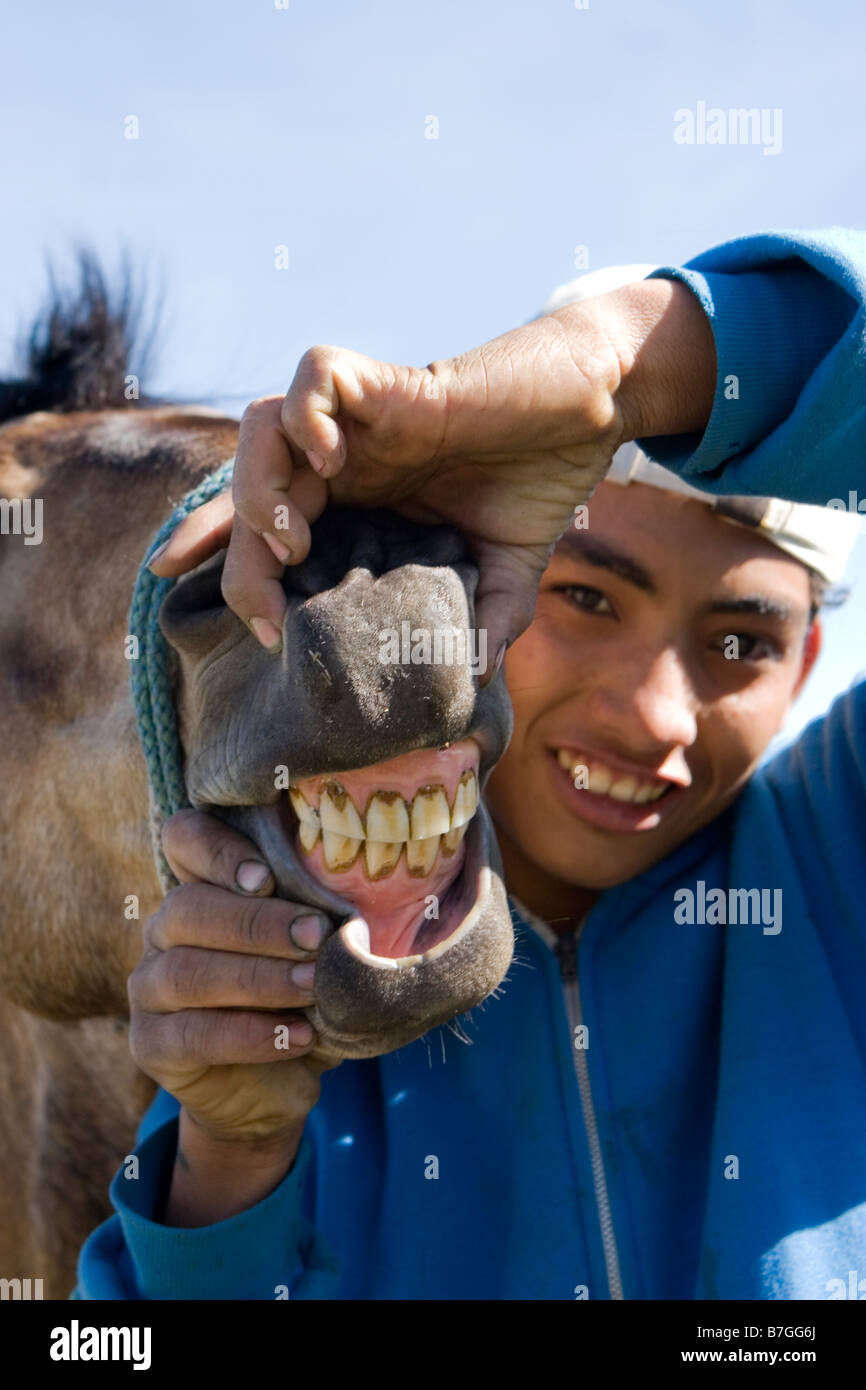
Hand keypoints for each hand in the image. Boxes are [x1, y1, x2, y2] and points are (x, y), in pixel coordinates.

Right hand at [128, 809, 335, 1150]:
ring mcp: (149, 988)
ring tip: (312, 986)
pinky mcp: (151, 1044)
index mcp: (203, 889)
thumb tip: (355, 915)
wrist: (272, 1088)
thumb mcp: (313, 954)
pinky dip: (250, 1035)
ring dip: (258, 978)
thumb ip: (317, 924)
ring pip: (187, 972)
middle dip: (257, 922)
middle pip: (188, 907)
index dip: (217, 850)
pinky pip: (192, 1034)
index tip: (267, 876)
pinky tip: (297, 1037)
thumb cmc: (298, 1001)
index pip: (184, 841)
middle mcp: (165, 931)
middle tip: (315, 937)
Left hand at [150, 277, 714, 678]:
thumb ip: (485, 623)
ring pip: (261, 426)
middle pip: (248, 487)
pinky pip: (317, 374)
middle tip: (266, 606)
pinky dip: (306, 413)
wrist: (587, 413)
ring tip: (293, 539)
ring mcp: (361, 419)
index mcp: (356, 498)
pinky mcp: (389, 381)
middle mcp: (344, 456)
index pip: (261, 520)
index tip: (187, 598)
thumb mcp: (506, 574)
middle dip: (234, 548)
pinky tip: (329, 458)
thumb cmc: (537, 482)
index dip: (217, 550)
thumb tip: (473, 685)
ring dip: (259, 487)